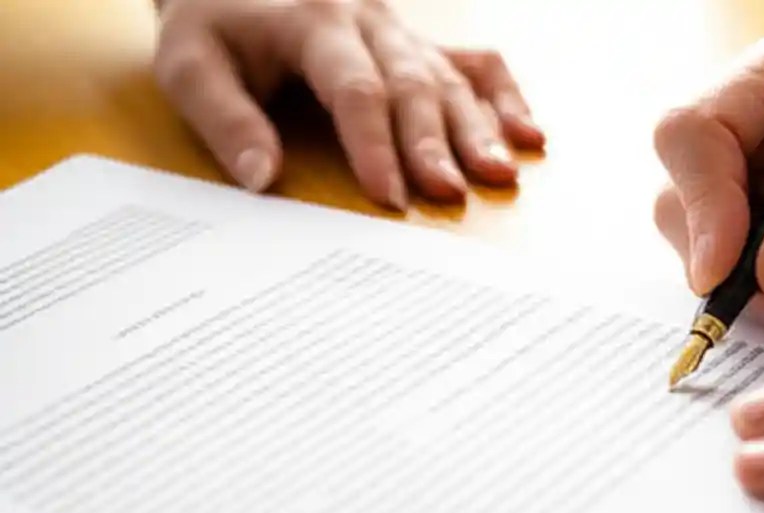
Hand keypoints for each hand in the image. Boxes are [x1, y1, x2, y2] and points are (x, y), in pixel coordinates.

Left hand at [153, 0, 544, 207]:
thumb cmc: (213, 26)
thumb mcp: (190, 64)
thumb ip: (224, 119)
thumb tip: (262, 180)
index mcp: (313, 21)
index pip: (354, 87)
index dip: (373, 143)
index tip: (387, 195)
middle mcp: (369, 21)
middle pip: (412, 84)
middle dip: (432, 143)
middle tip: (447, 194)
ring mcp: (402, 30)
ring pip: (449, 78)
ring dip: (477, 130)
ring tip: (499, 175)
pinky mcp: (421, 43)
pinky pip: (475, 64)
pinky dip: (504, 98)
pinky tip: (529, 135)